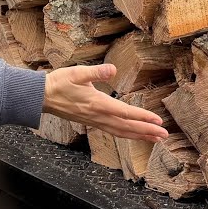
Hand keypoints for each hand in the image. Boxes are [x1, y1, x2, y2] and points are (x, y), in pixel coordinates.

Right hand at [43, 64, 167, 142]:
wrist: (42, 97)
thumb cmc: (59, 83)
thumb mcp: (77, 72)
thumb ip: (96, 72)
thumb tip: (112, 69)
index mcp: (97, 103)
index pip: (124, 112)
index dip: (142, 116)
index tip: (158, 120)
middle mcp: (98, 116)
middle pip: (127, 127)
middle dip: (147, 131)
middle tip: (164, 134)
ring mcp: (95, 121)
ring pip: (121, 132)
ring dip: (139, 136)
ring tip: (156, 139)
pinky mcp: (93, 122)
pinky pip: (114, 131)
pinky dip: (127, 135)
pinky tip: (135, 135)